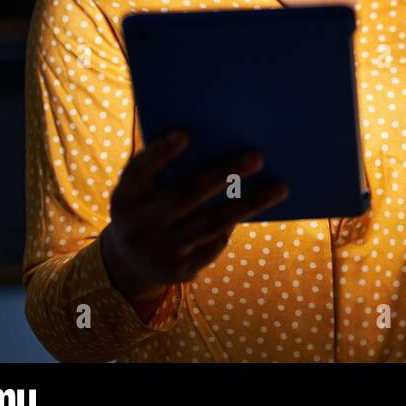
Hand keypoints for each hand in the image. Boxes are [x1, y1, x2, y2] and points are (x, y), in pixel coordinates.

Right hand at [99, 131, 288, 313]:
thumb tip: (223, 142)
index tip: (186, 134)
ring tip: (280, 187)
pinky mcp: (180, 271)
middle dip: (225, 174)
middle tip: (258, 156)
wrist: (130, 265)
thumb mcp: (143, 192)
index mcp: (125, 197)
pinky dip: (235, 223)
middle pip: (187, 195)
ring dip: (250, 203)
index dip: (160, 153)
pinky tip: (257, 207)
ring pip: (212, 222)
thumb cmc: (148, 209)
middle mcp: (136, 226)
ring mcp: (158, 251)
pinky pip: (215, 243)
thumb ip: (166, 170)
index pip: (139, 170)